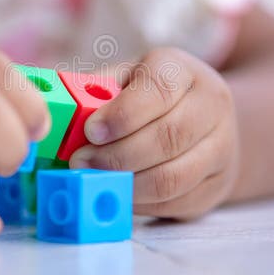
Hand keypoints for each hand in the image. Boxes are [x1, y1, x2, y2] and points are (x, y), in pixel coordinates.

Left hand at [69, 48, 239, 219]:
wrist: (207, 120)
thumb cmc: (149, 95)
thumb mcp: (126, 79)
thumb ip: (95, 92)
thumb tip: (52, 110)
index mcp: (184, 71)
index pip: (158, 91)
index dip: (122, 115)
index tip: (90, 131)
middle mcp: (212, 105)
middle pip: (167, 138)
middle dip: (117, 156)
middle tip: (79, 164)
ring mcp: (222, 147)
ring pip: (173, 177)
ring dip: (126, 185)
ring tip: (94, 181)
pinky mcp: (218, 184)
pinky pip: (176, 202)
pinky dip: (141, 203)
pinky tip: (117, 194)